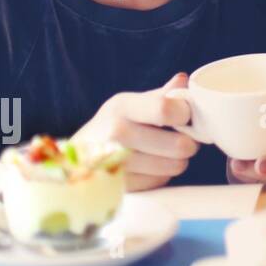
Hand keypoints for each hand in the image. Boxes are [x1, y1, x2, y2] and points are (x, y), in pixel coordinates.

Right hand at [73, 74, 198, 191]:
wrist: (77, 158)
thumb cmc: (114, 124)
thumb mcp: (131, 104)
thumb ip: (161, 95)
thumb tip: (183, 80)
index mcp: (122, 107)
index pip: (166, 109)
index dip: (185, 114)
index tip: (185, 116)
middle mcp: (116, 134)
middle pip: (180, 144)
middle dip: (188, 142)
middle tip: (180, 138)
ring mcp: (117, 163)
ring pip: (176, 165)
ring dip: (176, 160)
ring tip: (162, 152)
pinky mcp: (121, 186)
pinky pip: (161, 181)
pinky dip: (160, 175)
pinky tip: (147, 167)